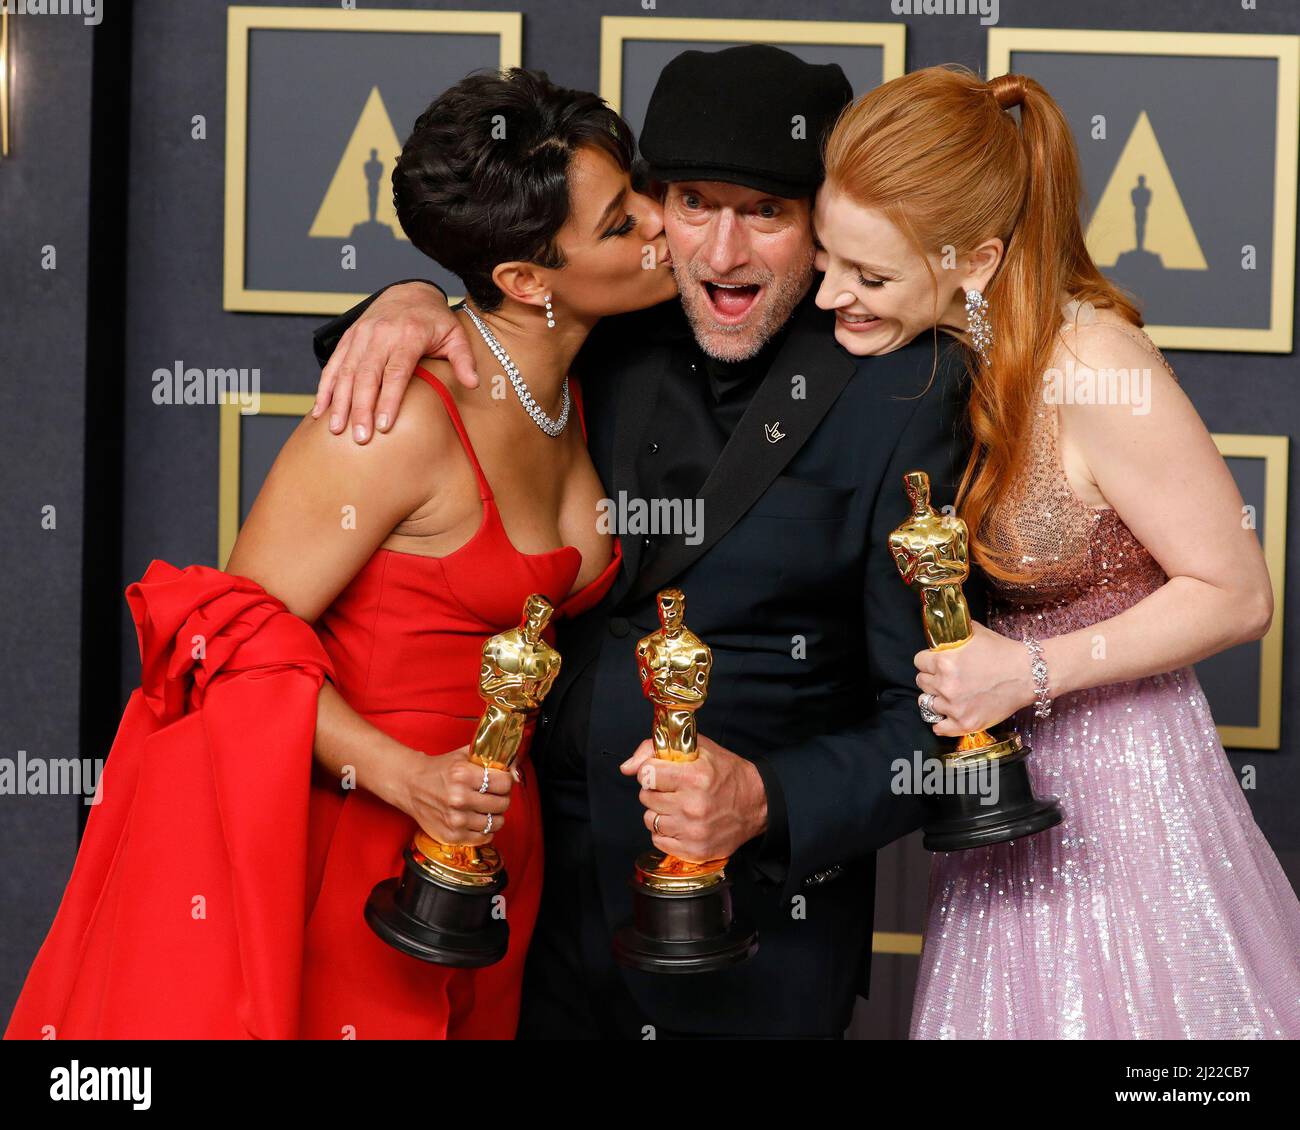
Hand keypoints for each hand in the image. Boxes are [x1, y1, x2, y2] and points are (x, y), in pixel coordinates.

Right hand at [312, 282, 479, 443]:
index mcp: (407, 336)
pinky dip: (325, 388)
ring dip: (339, 402)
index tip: (384, 425)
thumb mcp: (455, 335)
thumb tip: (473, 383)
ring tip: (336, 429)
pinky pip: (333, 364)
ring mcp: (361, 335)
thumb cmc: (434, 319)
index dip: (389, 400)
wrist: (410, 291)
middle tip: (359, 437)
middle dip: (360, 409)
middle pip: (366, 376)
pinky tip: (320, 410)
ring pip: (346, 372)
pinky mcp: (349, 338)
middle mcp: (380, 335)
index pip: (396, 372)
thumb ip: (463, 360)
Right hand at [395, 744, 512, 846]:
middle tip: (493, 795)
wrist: (411, 785)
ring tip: (486, 808)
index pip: (504, 783)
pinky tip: (477, 820)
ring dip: (495, 816)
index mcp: (462, 775)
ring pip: (496, 823)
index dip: (506, 782)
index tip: (501, 781)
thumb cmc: (440, 770)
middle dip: (502, 798)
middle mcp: (459, 798)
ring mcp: (455, 820)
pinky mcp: (451, 835)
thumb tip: (516, 769)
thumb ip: (491, 758)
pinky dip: (485, 830)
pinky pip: (484, 837)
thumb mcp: (463, 755)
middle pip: (502, 804)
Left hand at [620, 735, 766, 861]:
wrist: (757, 804)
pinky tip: (681, 822)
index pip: (646, 774)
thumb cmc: (727, 774)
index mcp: (695, 777)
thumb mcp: (698, 749)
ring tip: (677, 806)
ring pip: (650, 820)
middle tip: (673, 789)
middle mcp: (693, 806)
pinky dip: (665, 832)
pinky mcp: (695, 851)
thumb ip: (657, 749)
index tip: (659, 772)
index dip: (649, 771)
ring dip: (659, 812)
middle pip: (646, 797)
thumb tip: (627, 767)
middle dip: (655, 791)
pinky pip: (658, 841)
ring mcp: (694, 831)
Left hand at [914, 621, 1035, 737]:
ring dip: (937, 698)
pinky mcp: (965, 723)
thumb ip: (953, 633)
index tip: (935, 662)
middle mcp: (946, 685)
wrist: (1027, 674)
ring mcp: (954, 707)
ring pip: (928, 703)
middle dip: (932, 678)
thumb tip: (940, 628)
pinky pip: (940, 728)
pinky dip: (941, 723)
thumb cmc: (1003, 652)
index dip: (928, 660)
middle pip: (921, 682)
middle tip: (946, 677)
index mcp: (944, 661)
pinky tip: (946, 716)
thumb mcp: (974, 633)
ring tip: (952, 694)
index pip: (918, 661)